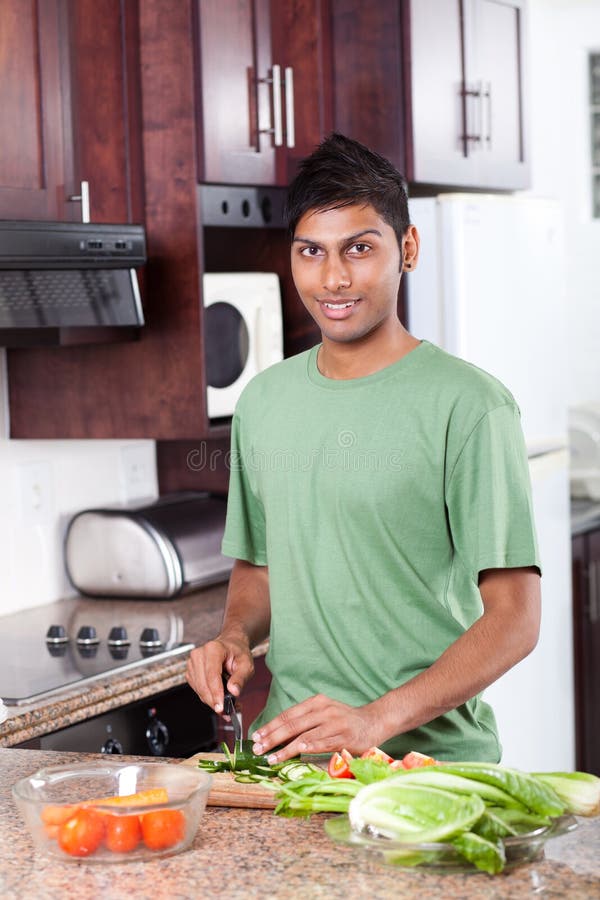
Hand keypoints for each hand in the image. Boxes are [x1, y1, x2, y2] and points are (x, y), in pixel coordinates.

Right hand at [186, 634, 253, 713]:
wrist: (230, 645)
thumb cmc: (238, 653)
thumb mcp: (246, 664)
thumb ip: (241, 678)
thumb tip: (234, 692)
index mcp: (213, 649)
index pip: (212, 675)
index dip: (216, 693)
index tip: (221, 707)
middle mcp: (199, 655)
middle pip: (204, 685)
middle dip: (215, 701)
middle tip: (227, 712)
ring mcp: (192, 663)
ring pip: (200, 690)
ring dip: (212, 701)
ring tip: (227, 705)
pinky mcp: (190, 672)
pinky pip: (198, 690)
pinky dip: (208, 697)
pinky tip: (218, 697)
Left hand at [250, 694, 380, 763]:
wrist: (374, 721)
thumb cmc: (345, 720)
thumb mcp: (325, 713)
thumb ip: (306, 720)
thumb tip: (279, 735)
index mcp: (317, 702)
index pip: (288, 714)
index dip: (271, 726)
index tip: (257, 736)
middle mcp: (324, 710)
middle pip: (292, 724)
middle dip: (272, 738)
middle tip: (258, 748)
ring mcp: (334, 723)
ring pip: (304, 736)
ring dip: (285, 748)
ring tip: (271, 758)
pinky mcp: (344, 737)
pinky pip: (322, 743)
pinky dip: (308, 748)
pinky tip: (296, 753)